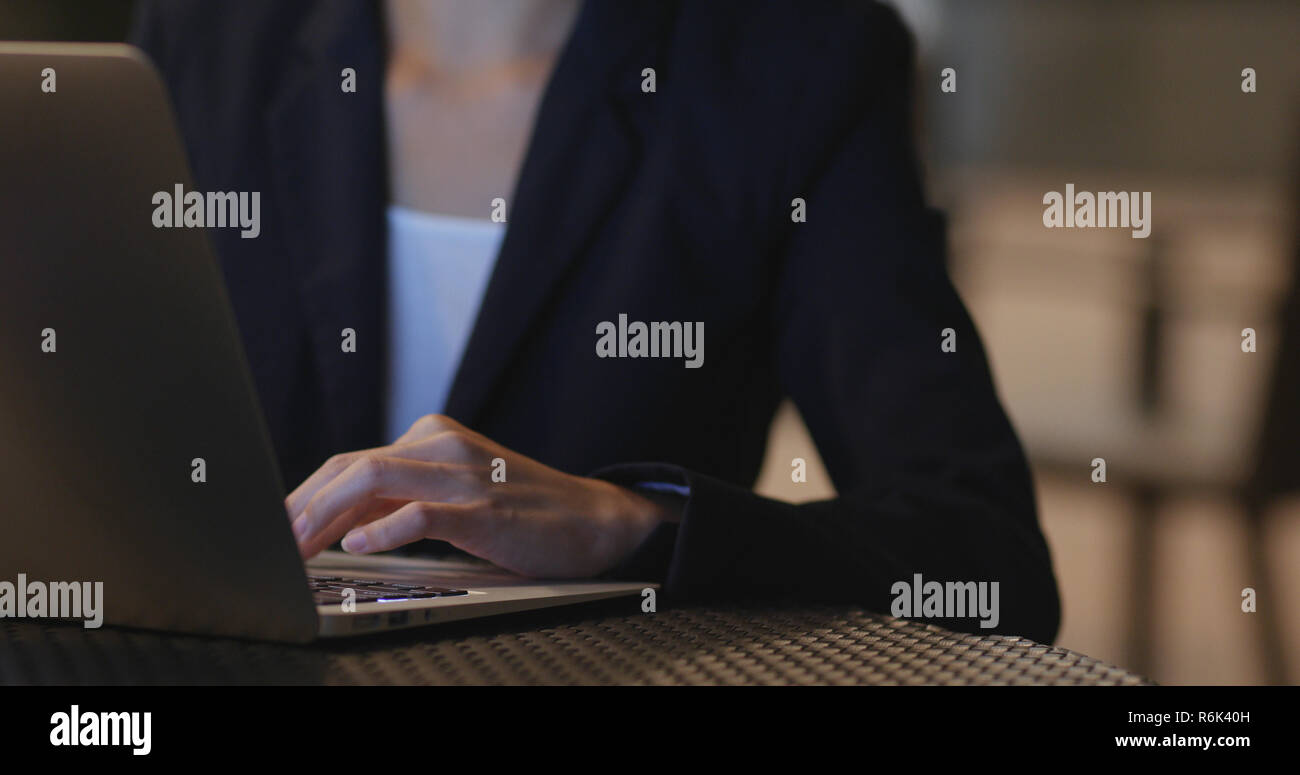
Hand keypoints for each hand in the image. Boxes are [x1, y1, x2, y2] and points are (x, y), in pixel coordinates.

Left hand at [285, 414, 678, 576]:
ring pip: (373, 481)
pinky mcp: (484, 509)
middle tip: (274, 542)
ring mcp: (464, 476)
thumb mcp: (455, 495)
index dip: (305, 495)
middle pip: (351, 467)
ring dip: (325, 516)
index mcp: (433, 438)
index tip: (277, 528)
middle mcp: (443, 447)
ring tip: (299, 548)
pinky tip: (359, 547)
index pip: (350, 462)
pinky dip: (382, 531)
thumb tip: (336, 523)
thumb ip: (399, 501)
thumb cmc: (523, 512)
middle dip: (302, 507)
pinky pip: (420, 513)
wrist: (593, 519)